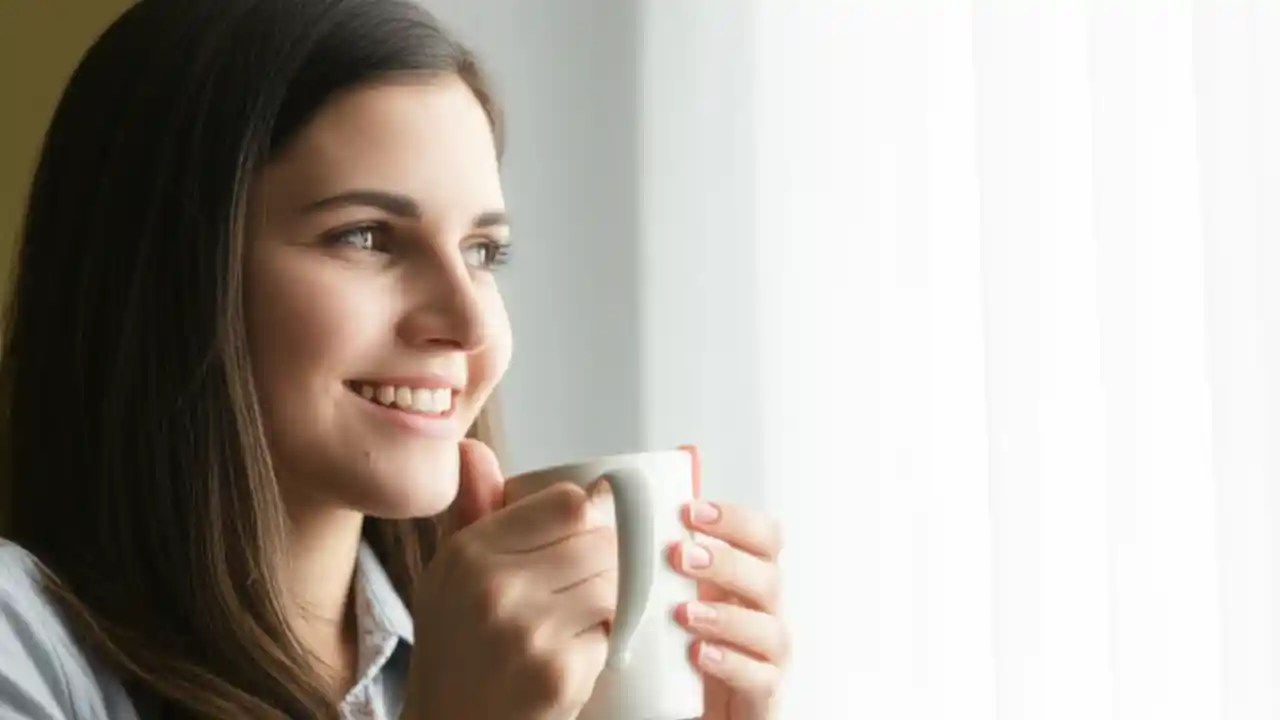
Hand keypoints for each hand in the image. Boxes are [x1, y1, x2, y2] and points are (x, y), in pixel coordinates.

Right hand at [401, 439, 618, 719]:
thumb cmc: (455, 651)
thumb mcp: (447, 576)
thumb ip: (471, 511)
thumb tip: (472, 450)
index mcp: (469, 552)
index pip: (569, 502)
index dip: (592, 515)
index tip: (594, 530)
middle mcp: (495, 586)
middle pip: (601, 541)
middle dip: (610, 560)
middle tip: (593, 581)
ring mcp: (529, 630)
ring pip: (616, 584)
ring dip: (616, 598)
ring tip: (589, 614)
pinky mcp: (560, 673)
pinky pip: (614, 634)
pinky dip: (608, 641)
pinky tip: (581, 650)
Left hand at [668, 499, 788, 719]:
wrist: (685, 710)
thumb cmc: (680, 651)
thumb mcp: (674, 600)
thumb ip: (666, 568)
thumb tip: (629, 522)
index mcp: (745, 582)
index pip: (763, 538)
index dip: (735, 520)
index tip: (690, 511)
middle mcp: (764, 615)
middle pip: (770, 577)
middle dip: (726, 562)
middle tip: (679, 556)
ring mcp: (769, 657)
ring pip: (770, 628)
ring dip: (725, 616)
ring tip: (682, 613)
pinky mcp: (763, 698)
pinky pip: (761, 679)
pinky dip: (730, 663)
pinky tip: (699, 654)